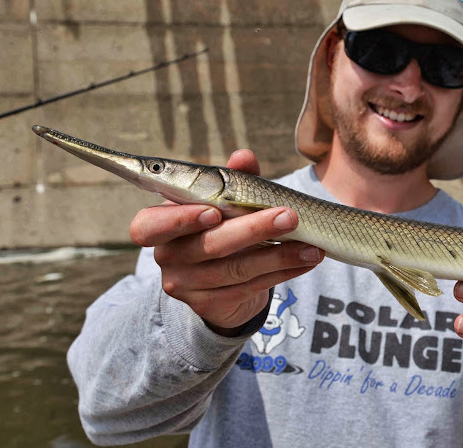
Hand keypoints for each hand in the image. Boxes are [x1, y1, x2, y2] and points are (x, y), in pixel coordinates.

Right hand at [129, 149, 323, 336]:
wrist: (222, 279)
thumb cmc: (221, 226)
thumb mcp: (226, 201)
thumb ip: (233, 179)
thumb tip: (244, 156)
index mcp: (159, 225)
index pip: (149, 225)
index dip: (180, 219)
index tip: (215, 211)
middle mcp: (167, 257)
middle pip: (210, 245)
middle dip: (254, 229)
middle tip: (291, 216)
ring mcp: (185, 285)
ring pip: (236, 269)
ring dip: (281, 256)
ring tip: (312, 247)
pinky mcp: (208, 305)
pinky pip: (249, 288)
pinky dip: (282, 273)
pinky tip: (304, 262)